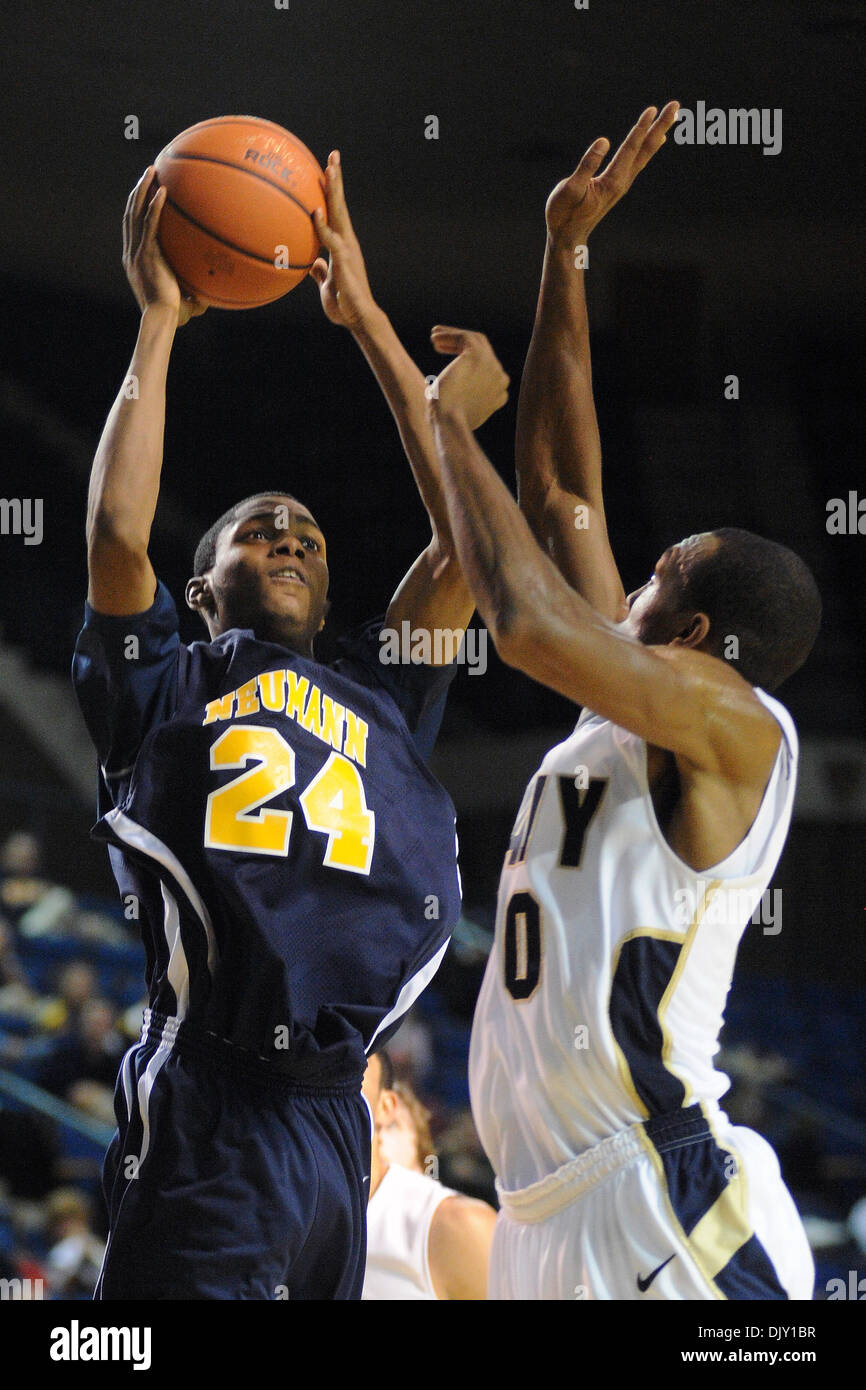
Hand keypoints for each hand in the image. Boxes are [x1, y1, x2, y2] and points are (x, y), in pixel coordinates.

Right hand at [122, 167, 207, 326]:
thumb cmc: (172, 315)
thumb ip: (193, 292)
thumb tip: (210, 295)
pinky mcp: (147, 254)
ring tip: (151, 171)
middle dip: (137, 191)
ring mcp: (138, 251)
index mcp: (135, 259)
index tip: (143, 192)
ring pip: (135, 213)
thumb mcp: (182, 297)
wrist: (162, 318)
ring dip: (142, 190)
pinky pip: (150, 224)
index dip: (135, 208)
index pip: (132, 228)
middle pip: (130, 213)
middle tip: (147, 174)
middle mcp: (132, 252)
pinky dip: (155, 206)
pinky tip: (163, 191)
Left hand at [310, 152, 375, 329]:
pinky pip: (331, 240)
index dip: (332, 191)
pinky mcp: (344, 262)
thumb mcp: (326, 284)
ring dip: (334, 191)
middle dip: (336, 179)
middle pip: (339, 204)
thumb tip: (311, 263)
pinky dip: (322, 226)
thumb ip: (318, 271)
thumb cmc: (344, 304)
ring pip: (339, 214)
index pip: (335, 211)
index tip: (328, 169)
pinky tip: (314, 212)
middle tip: (333, 155)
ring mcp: (347, 249)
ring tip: (329, 169)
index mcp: (341, 244)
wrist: (358, 319)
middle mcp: (347, 241)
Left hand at [429, 327, 509, 428]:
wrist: (450, 423)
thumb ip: (457, 402)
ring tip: (434, 336)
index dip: (469, 365)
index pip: (488, 372)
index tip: (450, 365)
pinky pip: (463, 337)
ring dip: (454, 336)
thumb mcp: (456, 414)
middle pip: (484, 353)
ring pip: (475, 341)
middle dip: (463, 347)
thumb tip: (441, 392)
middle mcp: (500, 379)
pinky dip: (448, 334)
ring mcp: (491, 366)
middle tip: (441, 344)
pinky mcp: (477, 355)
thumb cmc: (447, 424)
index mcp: (498, 395)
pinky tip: (433, 337)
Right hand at [545, 102, 679, 245]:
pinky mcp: (617, 185)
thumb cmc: (564, 213)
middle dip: (660, 126)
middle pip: (646, 149)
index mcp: (613, 180)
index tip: (652, 109)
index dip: (641, 128)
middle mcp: (622, 181)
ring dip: (658, 134)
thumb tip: (603, 141)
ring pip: (644, 154)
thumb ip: (588, 165)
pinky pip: (638, 161)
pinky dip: (648, 147)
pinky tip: (654, 140)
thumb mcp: (571, 189)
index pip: (630, 148)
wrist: (567, 237)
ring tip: (671, 118)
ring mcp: (622, 184)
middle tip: (676, 106)